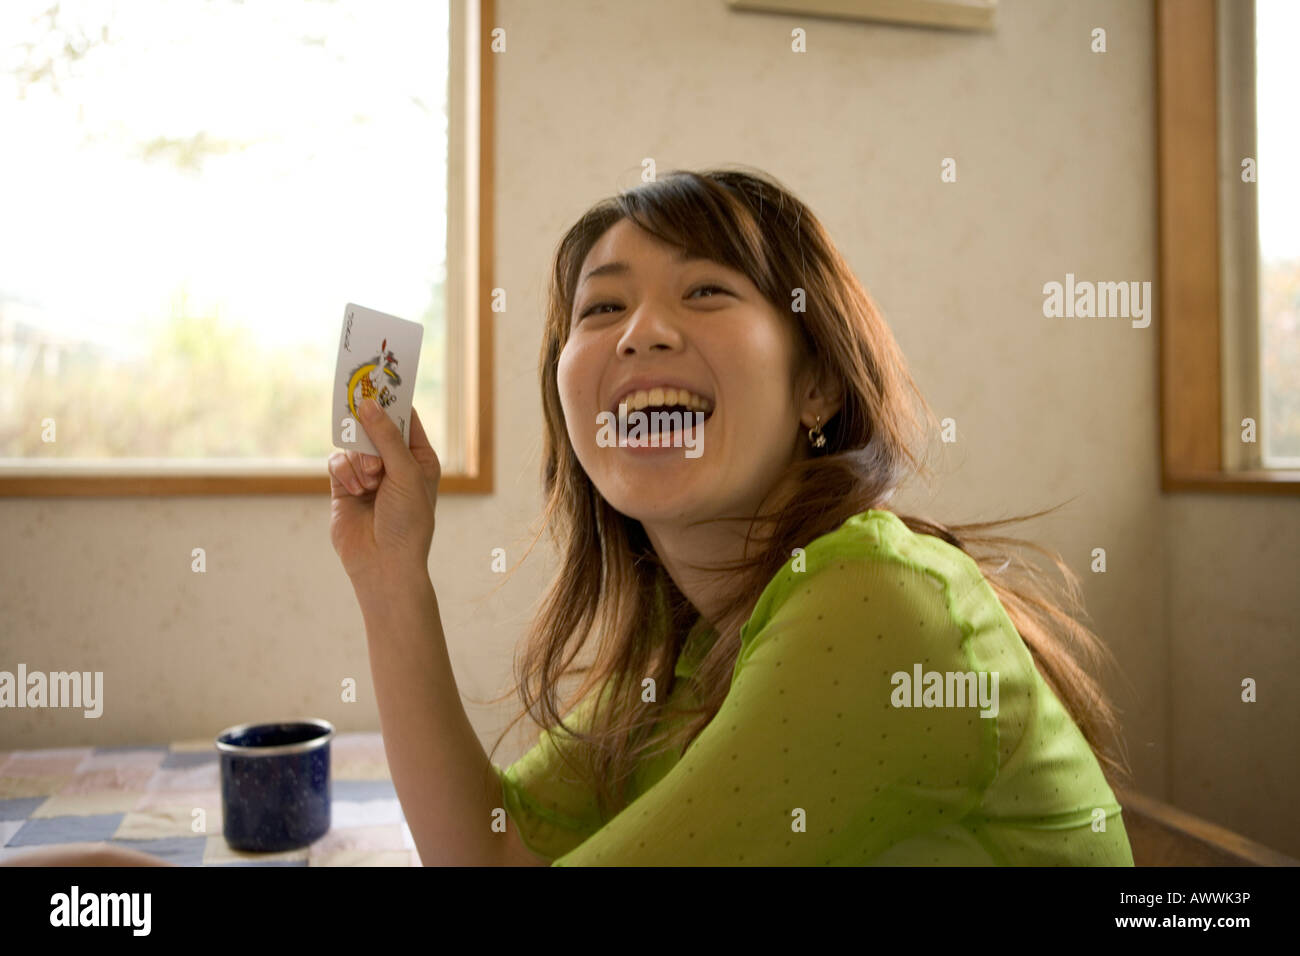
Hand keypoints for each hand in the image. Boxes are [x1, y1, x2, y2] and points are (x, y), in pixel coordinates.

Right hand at [328, 401, 440, 582]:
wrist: (385, 564)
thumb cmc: (408, 521)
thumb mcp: (405, 473)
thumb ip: (386, 437)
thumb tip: (368, 404)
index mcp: (419, 458)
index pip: (405, 419)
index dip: (392, 400)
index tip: (377, 380)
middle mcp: (394, 463)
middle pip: (374, 426)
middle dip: (371, 433)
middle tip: (365, 429)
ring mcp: (368, 474)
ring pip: (353, 445)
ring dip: (360, 461)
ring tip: (371, 483)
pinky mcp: (344, 486)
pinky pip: (337, 463)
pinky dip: (346, 473)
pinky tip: (357, 492)